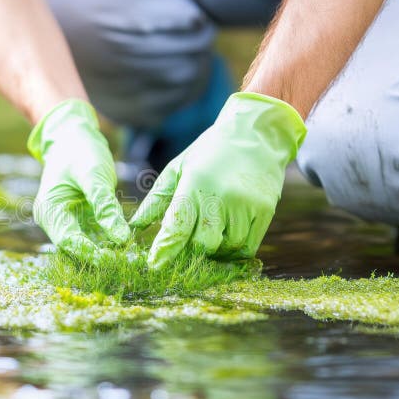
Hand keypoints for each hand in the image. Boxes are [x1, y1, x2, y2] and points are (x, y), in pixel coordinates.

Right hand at [28, 99, 130, 255]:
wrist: (73, 135)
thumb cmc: (80, 151)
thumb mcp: (94, 176)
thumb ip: (105, 207)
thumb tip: (121, 238)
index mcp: (49, 210)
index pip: (69, 241)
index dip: (91, 254)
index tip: (115, 260)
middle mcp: (54, 220)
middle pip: (75, 249)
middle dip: (99, 257)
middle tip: (127, 262)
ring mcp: (66, 221)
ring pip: (85, 245)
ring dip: (105, 252)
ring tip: (130, 257)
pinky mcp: (79, 219)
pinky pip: (93, 236)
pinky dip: (107, 241)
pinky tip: (126, 245)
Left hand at [130, 92, 305, 269]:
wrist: (255, 133)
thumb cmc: (209, 152)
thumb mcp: (178, 168)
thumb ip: (156, 200)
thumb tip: (133, 226)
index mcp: (195, 183)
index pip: (178, 225)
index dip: (165, 248)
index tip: (154, 265)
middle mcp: (222, 196)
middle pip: (202, 243)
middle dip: (191, 250)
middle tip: (186, 244)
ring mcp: (246, 205)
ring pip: (225, 248)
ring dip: (214, 250)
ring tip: (209, 233)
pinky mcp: (265, 212)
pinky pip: (247, 248)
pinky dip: (233, 251)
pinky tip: (226, 238)